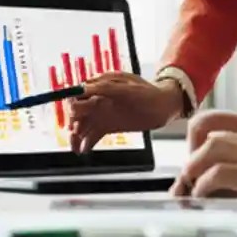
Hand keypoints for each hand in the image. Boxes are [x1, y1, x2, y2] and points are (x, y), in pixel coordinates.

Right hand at [66, 72, 182, 152]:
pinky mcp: (108, 127)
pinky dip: (86, 143)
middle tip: (75, 131)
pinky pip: (93, 135)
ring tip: (75, 148)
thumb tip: (83, 88)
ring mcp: (102, 114)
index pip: (78, 93)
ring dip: (76, 136)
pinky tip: (83, 150)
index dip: (72, 102)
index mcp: (100, 86)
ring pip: (82, 125)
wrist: (163, 107)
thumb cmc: (146, 92)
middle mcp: (97, 100)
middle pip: (77, 111)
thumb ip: (104, 88)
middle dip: (73, 121)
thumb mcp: (126, 87)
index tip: (72, 112)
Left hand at [169, 114, 236, 207]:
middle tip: (191, 180)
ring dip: (192, 171)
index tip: (196, 162)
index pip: (215, 119)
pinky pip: (219, 173)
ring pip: (207, 149)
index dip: (196, 140)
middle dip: (189, 155)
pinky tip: (208, 198)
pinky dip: (205, 186)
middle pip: (203, 129)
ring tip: (194, 191)